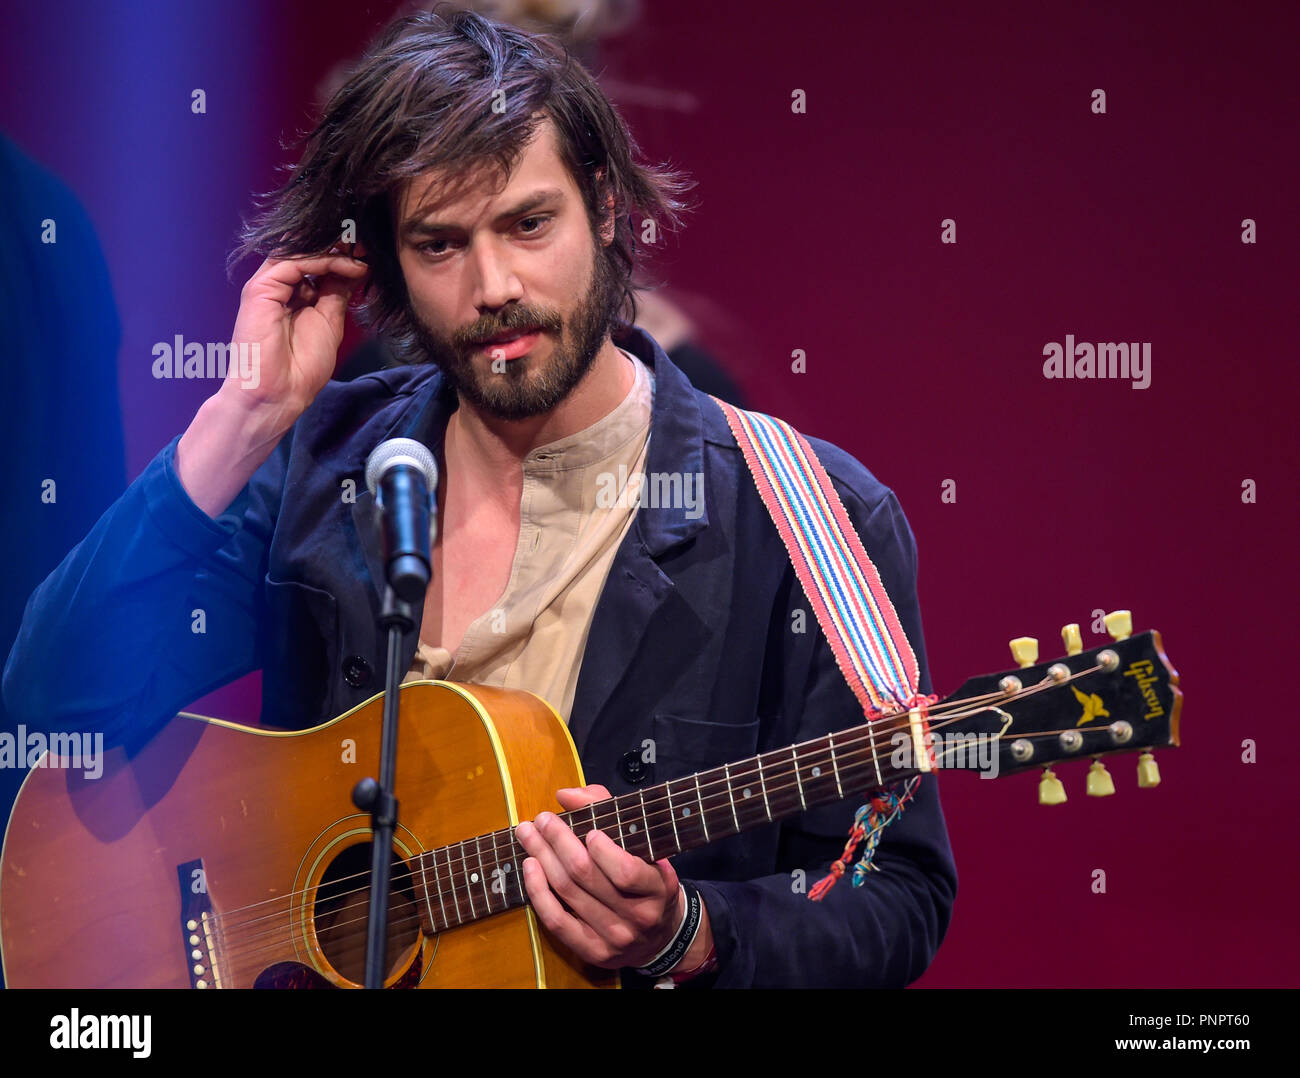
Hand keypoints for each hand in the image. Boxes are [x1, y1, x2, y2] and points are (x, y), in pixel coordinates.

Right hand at [222, 243, 370, 426]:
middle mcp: (278, 286)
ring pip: (298, 251)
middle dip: (337, 247)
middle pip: (305, 251)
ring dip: (333, 251)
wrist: (280, 393)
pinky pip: (292, 262)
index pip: (315, 262)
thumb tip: (354, 268)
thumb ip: (336, 293)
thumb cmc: (302, 367)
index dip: (341, 256)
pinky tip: (346, 267)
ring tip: (360, 257)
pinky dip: (322, 261)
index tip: (369, 256)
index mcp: (293, 294)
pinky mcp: (260, 289)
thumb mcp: (330, 321)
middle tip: (366, 246)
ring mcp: (267, 286)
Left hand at [515, 783, 702, 969]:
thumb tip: (566, 796)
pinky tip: (530, 866)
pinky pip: (557, 921)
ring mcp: (614, 938)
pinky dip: (538, 892)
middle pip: (586, 876)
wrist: (660, 935)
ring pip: (567, 893)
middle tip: (542, 819)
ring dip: (542, 857)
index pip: (626, 872)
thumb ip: (609, 810)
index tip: (588, 830)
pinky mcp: (593, 952)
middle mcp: (638, 916)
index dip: (602, 850)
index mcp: (658, 888)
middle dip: (558, 840)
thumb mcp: (644, 844)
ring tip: (528, 834)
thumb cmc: (647, 878)